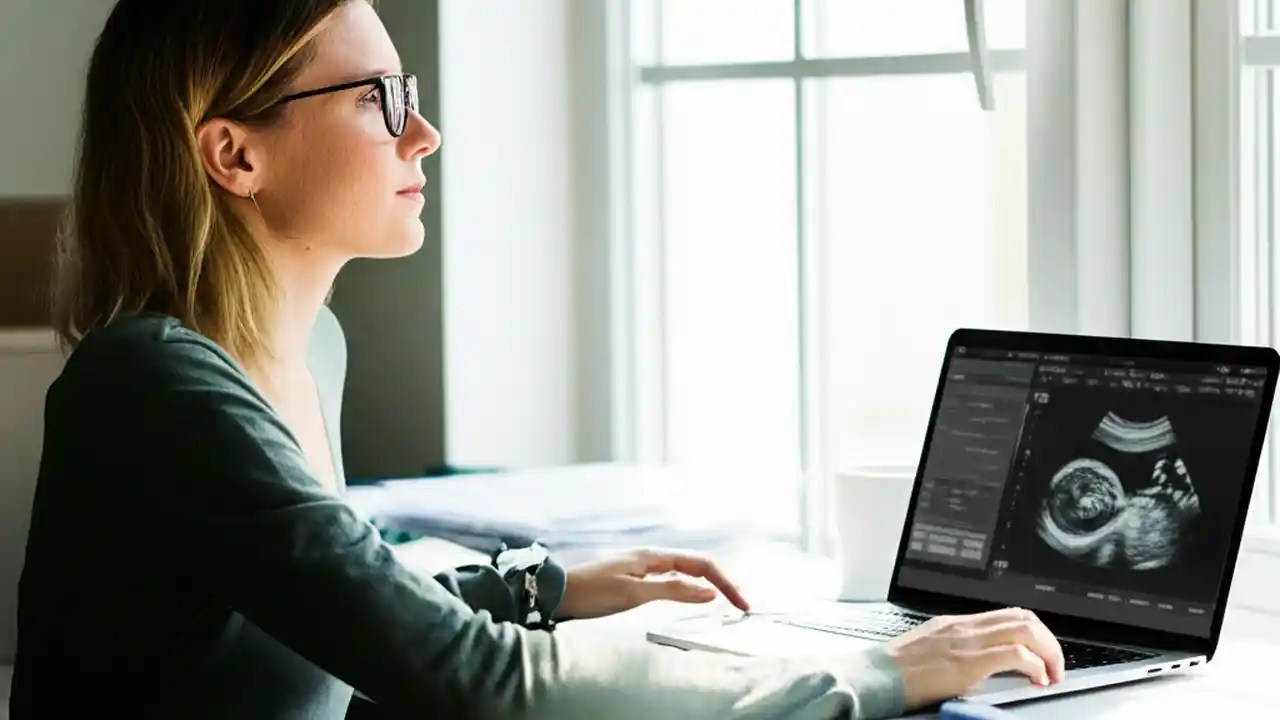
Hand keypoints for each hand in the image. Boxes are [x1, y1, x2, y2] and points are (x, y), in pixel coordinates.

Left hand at [556, 549, 750, 619]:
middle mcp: (652, 557)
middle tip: (740, 604)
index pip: (702, 564)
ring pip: (685, 571)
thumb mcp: (634, 593)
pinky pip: (671, 578)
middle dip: (722, 581)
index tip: (741, 604)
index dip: (725, 583)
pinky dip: (689, 587)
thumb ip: (673, 591)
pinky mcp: (635, 577)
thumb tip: (709, 591)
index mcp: (654, 556)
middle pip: (697, 565)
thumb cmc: (592, 592)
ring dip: (707, 583)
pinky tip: (691, 595)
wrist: (556, 591)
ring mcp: (643, 566)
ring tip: (725, 599)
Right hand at [882, 607, 1065, 709]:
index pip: (1007, 615)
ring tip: (1051, 673)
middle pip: (1023, 618)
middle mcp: (965, 627)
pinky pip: (1015, 655)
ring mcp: (967, 642)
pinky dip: (1035, 666)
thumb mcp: (929, 650)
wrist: (876, 676)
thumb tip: (979, 665)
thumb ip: (955, 651)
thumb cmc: (895, 670)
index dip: (1033, 633)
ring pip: (1025, 629)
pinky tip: (1036, 680)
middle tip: (1054, 665)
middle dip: (1048, 641)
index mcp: (956, 624)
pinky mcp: (968, 663)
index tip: (1040, 655)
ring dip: (1048, 651)